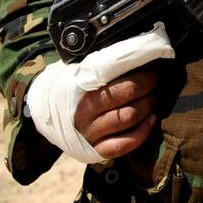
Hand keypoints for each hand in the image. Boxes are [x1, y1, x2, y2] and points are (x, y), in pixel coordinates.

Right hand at [25, 23, 173, 163]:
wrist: (49, 119)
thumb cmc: (72, 91)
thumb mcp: (80, 75)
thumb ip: (101, 68)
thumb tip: (132, 51)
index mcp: (82, 92)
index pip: (116, 82)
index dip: (139, 77)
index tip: (151, 71)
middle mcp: (85, 114)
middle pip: (125, 98)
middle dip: (146, 88)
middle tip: (154, 83)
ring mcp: (90, 134)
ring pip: (127, 119)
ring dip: (146, 108)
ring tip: (152, 100)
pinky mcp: (96, 151)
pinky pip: (123, 145)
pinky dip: (142, 133)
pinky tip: (151, 120)